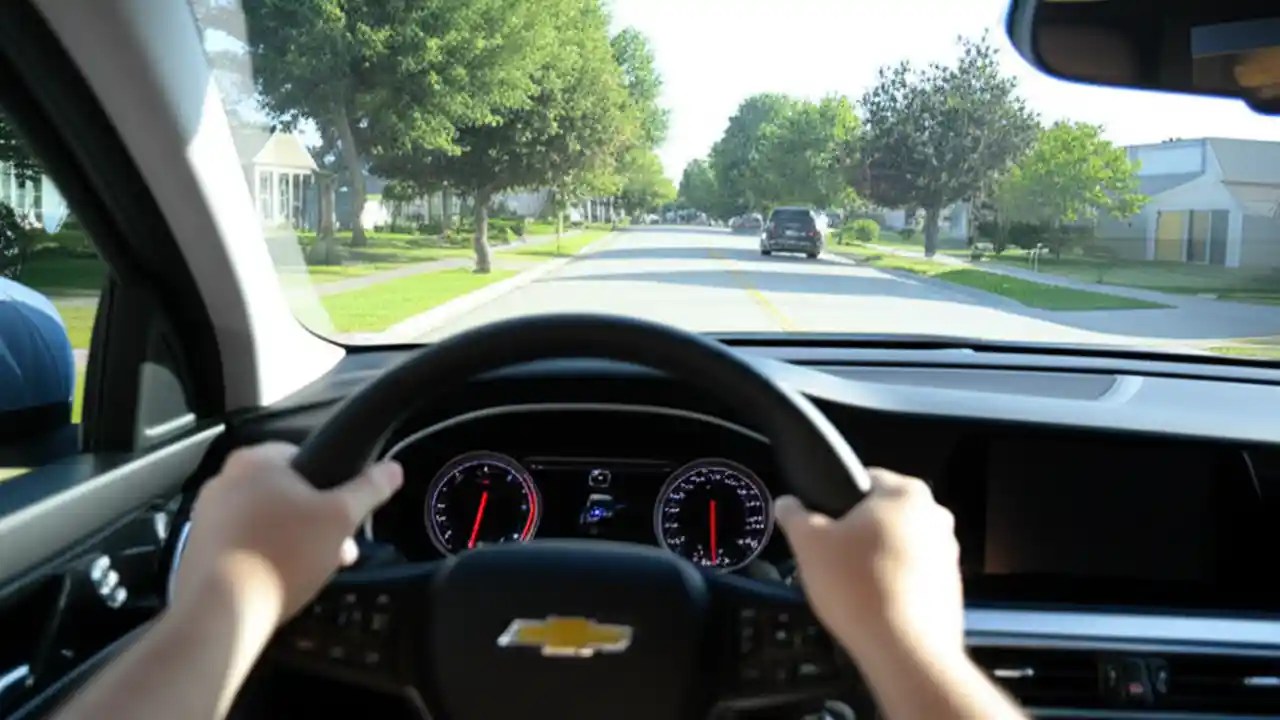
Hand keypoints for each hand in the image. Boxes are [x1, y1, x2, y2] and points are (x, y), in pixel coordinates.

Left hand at [172, 442, 402, 629]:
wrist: (223, 612)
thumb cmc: (285, 553)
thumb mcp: (341, 519)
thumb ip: (369, 490)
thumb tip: (393, 468)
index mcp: (255, 460)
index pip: (305, 457)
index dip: (332, 485)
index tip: (345, 515)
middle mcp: (223, 479)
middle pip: (285, 493)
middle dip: (315, 520)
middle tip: (336, 549)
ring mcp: (204, 515)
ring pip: (265, 520)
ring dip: (293, 539)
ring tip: (312, 570)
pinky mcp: (195, 548)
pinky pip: (241, 544)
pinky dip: (263, 556)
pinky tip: (279, 581)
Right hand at [775, 468, 962, 666]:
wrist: (904, 650)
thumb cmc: (858, 586)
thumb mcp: (809, 544)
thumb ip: (794, 515)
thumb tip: (786, 503)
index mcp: (907, 493)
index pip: (864, 478)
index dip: (836, 499)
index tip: (821, 523)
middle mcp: (936, 517)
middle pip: (883, 515)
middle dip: (858, 532)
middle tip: (831, 556)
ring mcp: (949, 554)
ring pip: (899, 546)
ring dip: (877, 559)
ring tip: (851, 585)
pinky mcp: (951, 588)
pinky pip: (914, 575)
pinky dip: (895, 584)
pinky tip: (874, 603)